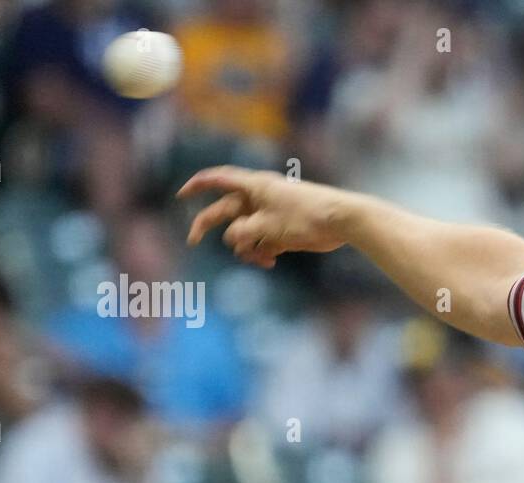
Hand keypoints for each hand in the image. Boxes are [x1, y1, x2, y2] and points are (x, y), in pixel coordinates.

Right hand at [177, 166, 349, 267]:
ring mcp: (271, 215)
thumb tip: (232, 240)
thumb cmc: (306, 216)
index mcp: (254, 187)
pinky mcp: (283, 231)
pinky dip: (262, 252)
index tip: (181, 195)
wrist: (342, 221)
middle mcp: (259, 199)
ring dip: (246, 248)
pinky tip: (270, 261)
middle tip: (192, 242)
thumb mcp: (269, 226)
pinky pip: (262, 243)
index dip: (198, 186)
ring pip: (244, 233)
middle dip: (209, 226)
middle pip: (225, 211)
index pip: (219, 180)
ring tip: (261, 258)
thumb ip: (244, 233)